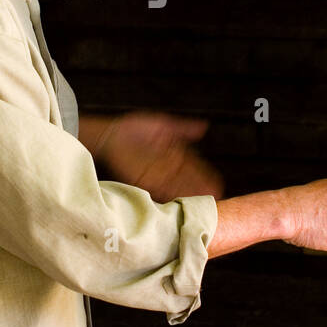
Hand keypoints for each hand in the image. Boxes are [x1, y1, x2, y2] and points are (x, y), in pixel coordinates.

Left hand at [97, 111, 224, 202]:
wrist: (110, 134)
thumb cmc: (134, 128)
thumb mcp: (163, 125)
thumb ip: (184, 128)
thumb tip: (205, 126)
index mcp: (172, 155)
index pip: (193, 167)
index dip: (204, 176)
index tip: (217, 184)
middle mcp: (165, 168)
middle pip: (187, 179)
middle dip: (201, 187)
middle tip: (216, 196)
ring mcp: (154, 175)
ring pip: (176, 186)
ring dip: (190, 193)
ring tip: (203, 200)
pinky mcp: (141, 180)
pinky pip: (159, 187)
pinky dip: (170, 193)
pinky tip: (182, 198)